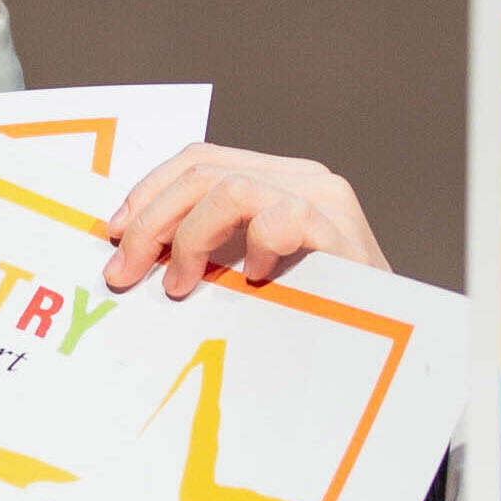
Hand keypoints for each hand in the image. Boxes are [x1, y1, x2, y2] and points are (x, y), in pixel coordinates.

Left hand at [98, 143, 383, 298]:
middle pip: (203, 172)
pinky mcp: (339, 228)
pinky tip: (251, 278)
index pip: (199, 160)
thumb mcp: (248, 270)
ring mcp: (322, 198)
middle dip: (150, 222)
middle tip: (125, 272)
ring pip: (230, 189)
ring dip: (190, 238)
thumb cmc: (313, 310)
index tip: (115, 234)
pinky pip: (280, 216)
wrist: (385, 339)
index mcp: (275, 178)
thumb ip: (209, 247)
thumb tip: (132, 250)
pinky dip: (254, 245)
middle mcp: (300, 177)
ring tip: (181, 285)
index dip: (150, 192)